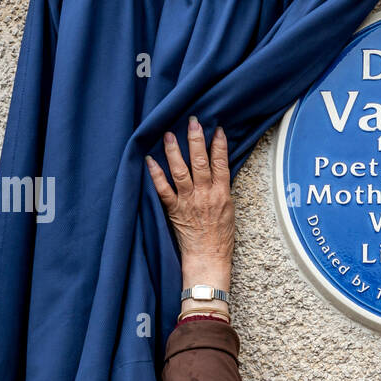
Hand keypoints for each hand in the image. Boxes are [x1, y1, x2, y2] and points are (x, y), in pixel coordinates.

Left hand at [146, 117, 234, 300]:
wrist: (208, 259)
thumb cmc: (220, 238)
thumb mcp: (230, 211)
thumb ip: (222, 190)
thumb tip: (218, 171)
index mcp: (222, 195)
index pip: (221, 164)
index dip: (219, 145)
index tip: (216, 129)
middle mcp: (205, 195)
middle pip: (201, 162)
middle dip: (196, 140)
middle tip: (192, 122)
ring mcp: (188, 202)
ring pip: (181, 172)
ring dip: (174, 151)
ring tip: (168, 134)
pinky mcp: (174, 210)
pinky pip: (163, 189)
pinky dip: (156, 174)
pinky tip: (150, 160)